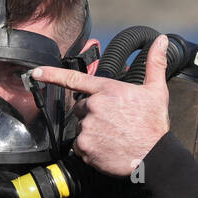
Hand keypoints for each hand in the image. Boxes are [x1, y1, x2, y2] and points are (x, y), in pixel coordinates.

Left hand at [29, 34, 171, 176]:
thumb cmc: (154, 125)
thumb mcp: (157, 91)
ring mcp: (87, 127)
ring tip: (112, 136)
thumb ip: (154, 63)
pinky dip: (90, 148)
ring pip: (81, 127)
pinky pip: (80, 146)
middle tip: (113, 122)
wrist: (154, 157)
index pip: (74, 78)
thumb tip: (161, 41)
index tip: (35, 72)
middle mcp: (94, 106)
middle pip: (81, 107)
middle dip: (92, 113)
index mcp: (107, 90)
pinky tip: (107, 148)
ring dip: (92, 131)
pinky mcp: (84, 146)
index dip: (51, 74)